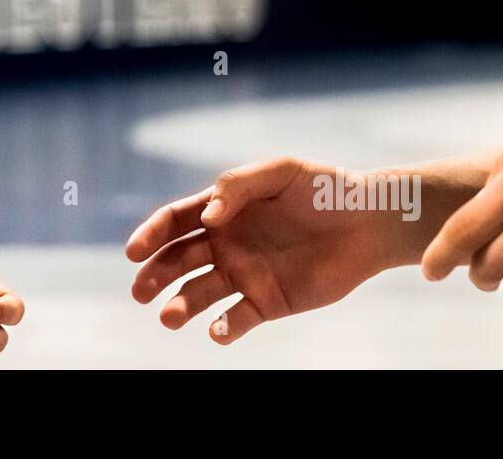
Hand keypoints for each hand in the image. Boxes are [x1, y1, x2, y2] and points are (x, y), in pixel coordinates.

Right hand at [126, 158, 397, 343]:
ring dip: (179, 306)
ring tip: (169, 317)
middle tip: (140, 291)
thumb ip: (237, 187)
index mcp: (222, 210)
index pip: (175, 221)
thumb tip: (207, 217)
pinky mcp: (267, 302)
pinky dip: (222, 328)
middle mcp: (226, 243)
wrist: (369, 222)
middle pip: (176, 261)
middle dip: (153, 275)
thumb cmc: (324, 189)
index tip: (134, 250)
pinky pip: (235, 319)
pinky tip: (217, 330)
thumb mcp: (280, 171)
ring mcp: (244, 274)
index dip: (151, 234)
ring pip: (198, 294)